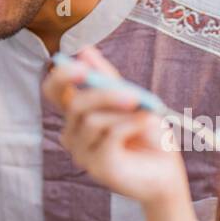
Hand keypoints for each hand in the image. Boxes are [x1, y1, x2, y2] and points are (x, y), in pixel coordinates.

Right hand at [42, 46, 189, 208]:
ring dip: (124, 113)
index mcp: (77, 113)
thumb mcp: (131, 98)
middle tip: (134, 94)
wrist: (166, 169)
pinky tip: (146, 122)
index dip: (61, 76)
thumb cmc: (147, 134)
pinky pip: (109, 136)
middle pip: (74, 105)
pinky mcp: (97, 168)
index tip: (83, 67)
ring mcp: (82, 153)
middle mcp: (73, 133)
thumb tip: (85, 51)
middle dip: (104, 95)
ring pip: (92, 121)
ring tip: (147, 114)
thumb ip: (107, 78)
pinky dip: (131, 124)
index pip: (53, 91)